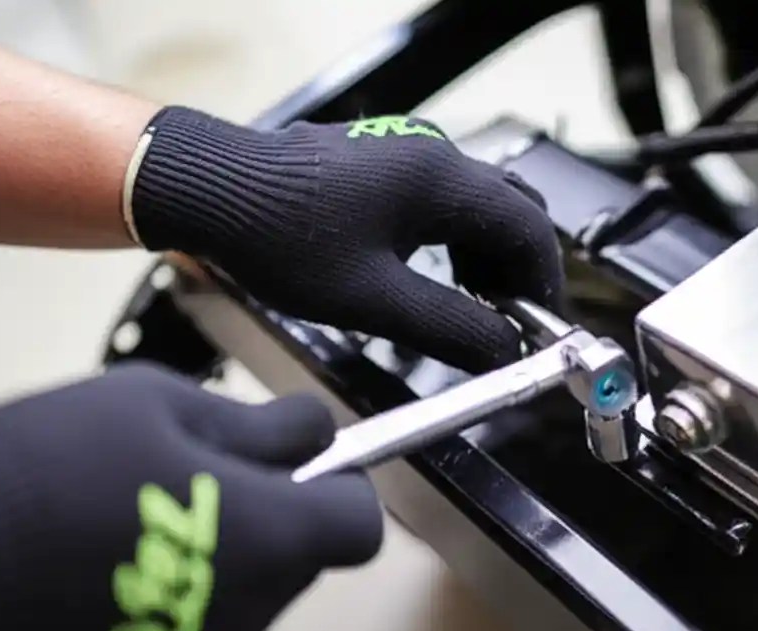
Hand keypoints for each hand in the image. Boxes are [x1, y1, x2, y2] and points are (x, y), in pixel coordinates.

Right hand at [0, 362, 380, 630]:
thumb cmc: (36, 475)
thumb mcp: (148, 405)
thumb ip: (252, 423)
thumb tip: (314, 433)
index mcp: (268, 541)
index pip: (357, 526)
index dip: (335, 488)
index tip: (292, 467)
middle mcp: (249, 621)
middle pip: (293, 565)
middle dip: (259, 520)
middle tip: (176, 484)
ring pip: (235, 605)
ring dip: (205, 568)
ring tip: (114, 533)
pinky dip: (156, 618)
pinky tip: (88, 588)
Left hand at [128, 108, 563, 372]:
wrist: (212, 189)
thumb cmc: (283, 239)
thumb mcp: (372, 300)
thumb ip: (449, 327)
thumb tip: (502, 351)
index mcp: (442, 181)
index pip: (529, 229)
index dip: (545, 284)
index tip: (542, 327)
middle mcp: (434, 156)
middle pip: (511, 211)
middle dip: (520, 270)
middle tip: (512, 321)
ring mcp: (408, 152)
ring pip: (478, 204)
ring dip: (487, 255)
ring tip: (475, 306)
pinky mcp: (383, 161)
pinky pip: (444, 198)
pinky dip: (457, 239)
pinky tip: (437, 275)